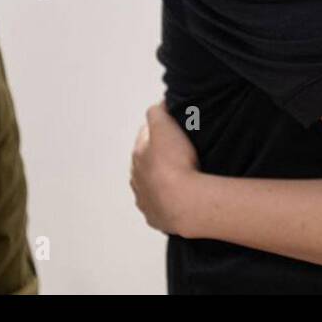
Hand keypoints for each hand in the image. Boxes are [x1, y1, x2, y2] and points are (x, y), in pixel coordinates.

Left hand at [130, 102, 200, 235]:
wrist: (185, 202)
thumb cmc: (176, 164)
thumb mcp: (165, 127)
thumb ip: (158, 112)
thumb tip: (158, 105)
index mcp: (138, 155)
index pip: (146, 135)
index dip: (160, 129)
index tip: (175, 129)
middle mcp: (136, 178)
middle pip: (147, 161)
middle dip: (160, 156)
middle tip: (183, 153)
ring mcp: (145, 199)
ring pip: (151, 185)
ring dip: (162, 180)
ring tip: (184, 177)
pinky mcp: (155, 217)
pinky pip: (160, 206)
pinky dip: (167, 200)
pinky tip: (181, 196)